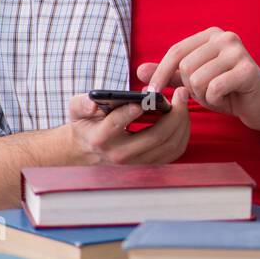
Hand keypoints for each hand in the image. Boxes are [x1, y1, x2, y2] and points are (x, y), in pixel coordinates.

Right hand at [60, 88, 189, 164]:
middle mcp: (121, 155)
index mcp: (101, 139)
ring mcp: (138, 164)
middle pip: (155, 137)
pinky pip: (174, 151)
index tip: (145, 98)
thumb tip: (93, 102)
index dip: (131, 111)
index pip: (117, 124)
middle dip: (174, 113)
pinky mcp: (150, 165)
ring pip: (169, 145)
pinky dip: (182, 133)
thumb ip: (83, 103)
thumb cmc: (87, 125)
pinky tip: (183, 117)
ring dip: (181, 122)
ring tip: (183, 101)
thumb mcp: (77, 110)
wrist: (89, 150)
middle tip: (180, 93)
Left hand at [137, 27, 259, 133]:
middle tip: (208, 92)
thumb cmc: (228, 91)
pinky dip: (216, 101)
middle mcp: (225, 37)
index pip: (176, 51)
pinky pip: (214, 88)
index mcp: (211, 35)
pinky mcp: (248, 70)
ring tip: (219, 95)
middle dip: (191, 88)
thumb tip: (140, 71)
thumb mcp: (194, 82)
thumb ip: (170, 74)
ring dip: (204, 96)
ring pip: (198, 79)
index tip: (151, 92)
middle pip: (186, 67)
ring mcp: (238, 51)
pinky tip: (229, 99)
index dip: (160, 73)